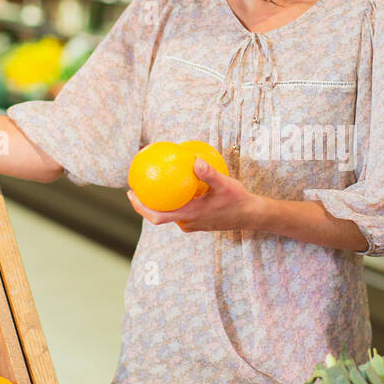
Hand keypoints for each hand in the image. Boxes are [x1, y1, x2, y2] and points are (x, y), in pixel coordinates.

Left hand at [126, 158, 261, 231]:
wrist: (252, 216)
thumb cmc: (238, 200)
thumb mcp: (226, 185)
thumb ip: (209, 174)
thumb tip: (195, 160)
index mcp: (190, 215)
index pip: (157, 217)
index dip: (141, 208)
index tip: (131, 193)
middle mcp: (188, 222)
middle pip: (159, 215)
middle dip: (145, 202)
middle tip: (136, 186)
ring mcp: (192, 223)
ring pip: (170, 213)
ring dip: (160, 202)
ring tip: (154, 184)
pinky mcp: (198, 221)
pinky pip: (180, 211)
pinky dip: (174, 201)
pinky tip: (177, 187)